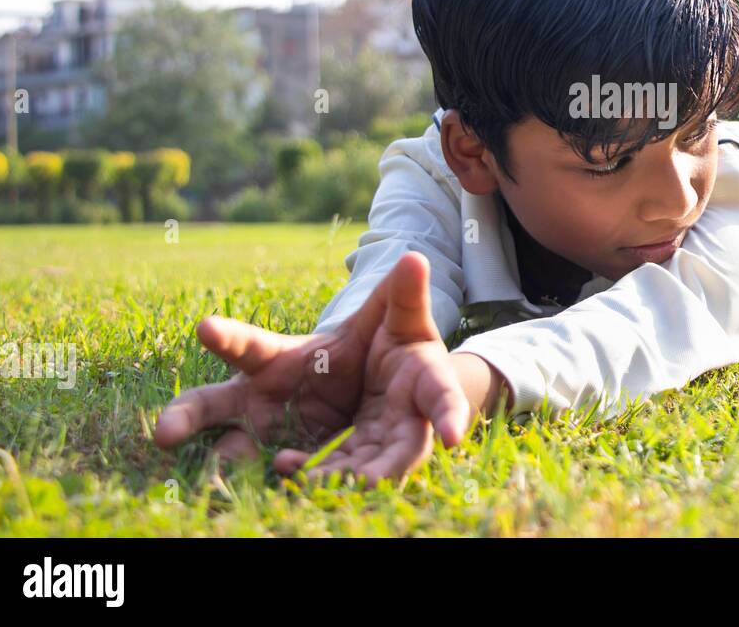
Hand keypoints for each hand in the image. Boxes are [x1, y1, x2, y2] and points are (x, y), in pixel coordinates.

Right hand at [154, 255, 419, 462]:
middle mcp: (267, 400)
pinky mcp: (308, 466)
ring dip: (231, 461)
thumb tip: (414, 257)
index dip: (227, 336)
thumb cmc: (382, 351)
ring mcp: (279, 437)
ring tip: (220, 471)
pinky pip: (292, 474)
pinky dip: (293, 477)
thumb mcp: (394, 322)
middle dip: (186, 416)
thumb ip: (400, 297)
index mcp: (282, 358)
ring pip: (238, 452)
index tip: (205, 326)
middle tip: (163, 430)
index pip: (247, 346)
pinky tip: (299, 479)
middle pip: (213, 407)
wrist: (399, 395)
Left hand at [271, 252, 472, 485]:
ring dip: (335, 475)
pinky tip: (285, 462)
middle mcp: (406, 425)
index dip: (450, 416)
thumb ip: (405, 294)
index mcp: (428, 384)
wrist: (387, 376)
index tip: (452, 436)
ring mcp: (375, 445)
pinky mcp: (341, 455)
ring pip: (361, 469)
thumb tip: (414, 256)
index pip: (444, 399)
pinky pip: (326, 467)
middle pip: (404, 454)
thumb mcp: (402, 317)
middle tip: (368, 482)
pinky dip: (308, 469)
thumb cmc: (402, 345)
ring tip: (304, 475)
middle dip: (385, 470)